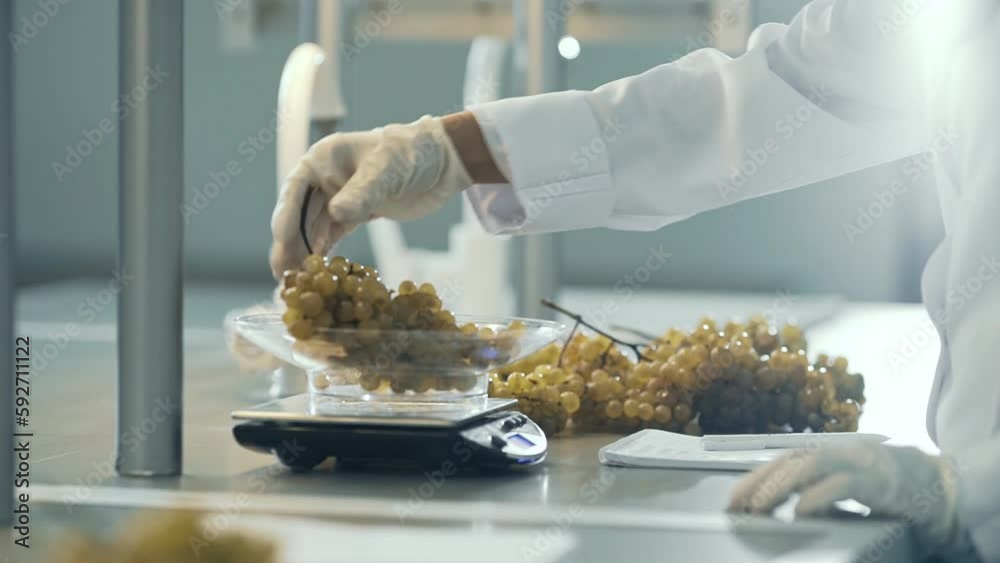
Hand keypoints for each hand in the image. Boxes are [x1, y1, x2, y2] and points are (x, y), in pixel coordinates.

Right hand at [269, 115, 475, 278]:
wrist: (441, 163)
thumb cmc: (412, 153)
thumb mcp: (387, 169)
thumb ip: (362, 192)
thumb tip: (336, 213)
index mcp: (324, 158)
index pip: (296, 188)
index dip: (286, 215)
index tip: (281, 240)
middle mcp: (324, 178)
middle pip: (299, 214)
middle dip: (290, 244)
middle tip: (284, 275)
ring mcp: (338, 198)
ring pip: (313, 229)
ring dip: (305, 254)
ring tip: (296, 282)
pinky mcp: (354, 215)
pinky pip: (332, 236)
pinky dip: (324, 253)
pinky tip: (317, 274)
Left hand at [729, 443, 964, 555]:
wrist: (941, 486)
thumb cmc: (892, 488)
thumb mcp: (849, 487)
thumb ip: (820, 492)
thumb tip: (785, 506)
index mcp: (832, 453)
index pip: (785, 459)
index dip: (757, 477)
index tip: (735, 497)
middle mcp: (842, 451)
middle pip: (790, 460)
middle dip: (760, 482)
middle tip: (738, 505)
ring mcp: (861, 462)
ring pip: (810, 466)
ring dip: (780, 487)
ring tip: (760, 508)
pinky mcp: (880, 480)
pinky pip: (843, 485)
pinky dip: (819, 496)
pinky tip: (801, 510)